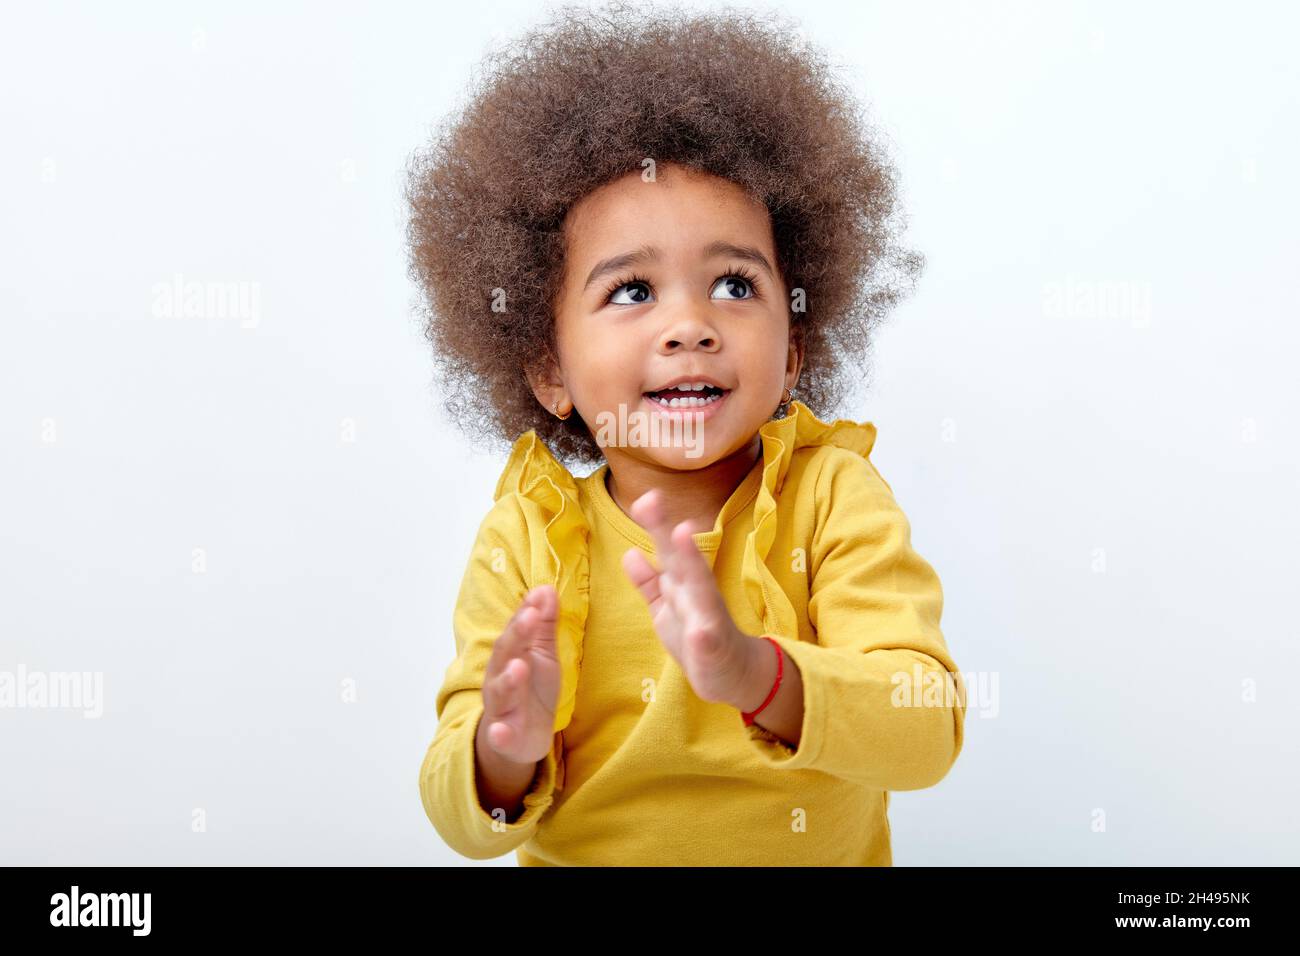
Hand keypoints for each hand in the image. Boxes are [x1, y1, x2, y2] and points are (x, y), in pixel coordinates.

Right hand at [478, 584, 561, 764]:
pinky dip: (499, 734)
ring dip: (508, 679)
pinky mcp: (505, 737)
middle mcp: (500, 679)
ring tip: (518, 667)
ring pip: (501, 692)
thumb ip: (543, 624)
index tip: (538, 599)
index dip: (525, 615)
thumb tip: (545, 588)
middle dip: (516, 636)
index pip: (516, 632)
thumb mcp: (542, 655)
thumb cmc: (531, 690)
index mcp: (510, 657)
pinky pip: (499, 736)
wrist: (521, 738)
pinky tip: (500, 731)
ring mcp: (502, 708)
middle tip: (530, 618)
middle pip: (505, 655)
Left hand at [621, 488, 754, 706]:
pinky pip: (704, 640)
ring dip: (690, 561)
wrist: (733, 672)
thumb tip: (630, 553)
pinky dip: (701, 634)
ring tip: (680, 533)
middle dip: (665, 530)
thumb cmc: (697, 635)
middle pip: (679, 558)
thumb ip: (650, 582)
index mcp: (683, 582)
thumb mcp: (667, 606)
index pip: (667, 550)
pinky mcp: (711, 648)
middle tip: (651, 499)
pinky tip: (697, 629)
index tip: (646, 496)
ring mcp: (706, 618)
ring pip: (697, 587)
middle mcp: (696, 592)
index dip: (656, 524)